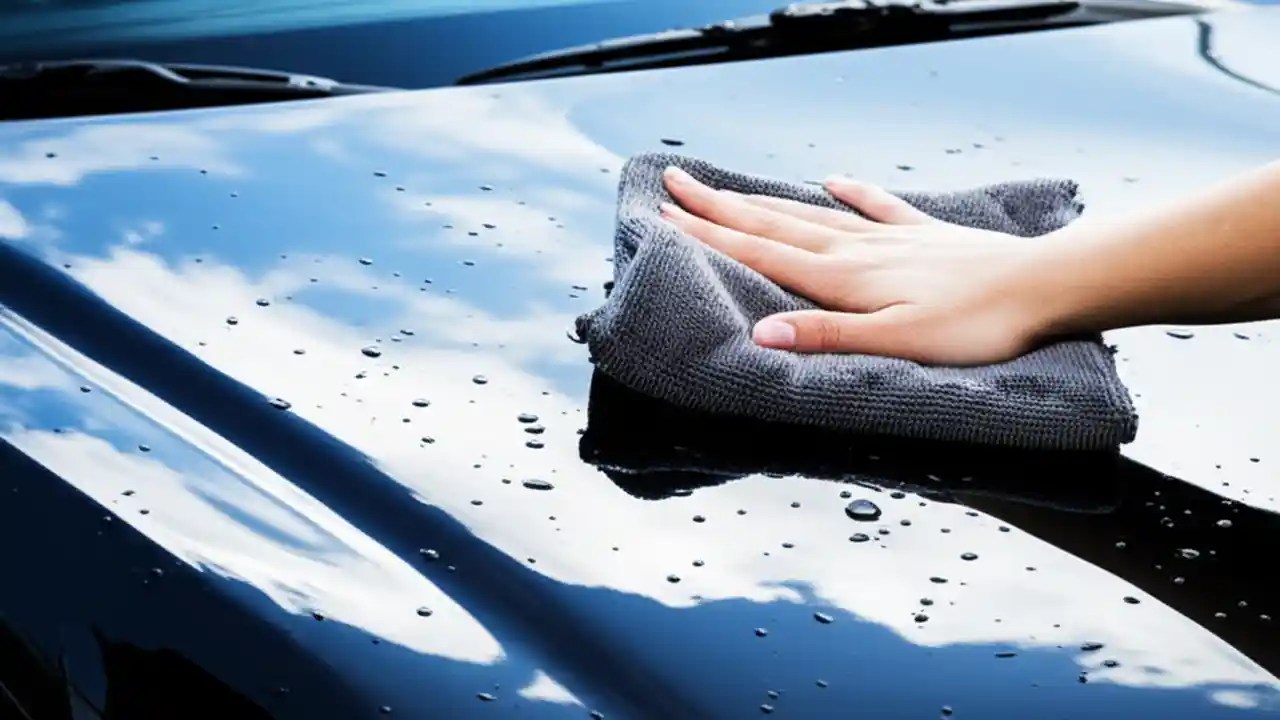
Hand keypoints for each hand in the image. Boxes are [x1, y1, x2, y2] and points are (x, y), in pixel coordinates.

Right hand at [660, 165, 1054, 365]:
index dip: (709, 235)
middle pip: (773, 223)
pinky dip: (849, 192)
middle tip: (673, 183)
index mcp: (843, 278)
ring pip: (810, 212)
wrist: (1042, 287)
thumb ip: (828, 337)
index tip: (664, 217)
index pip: (760, 252)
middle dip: (719, 206)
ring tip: (726, 184)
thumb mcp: (897, 343)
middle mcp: (857, 249)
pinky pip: (875, 206)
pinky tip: (831, 180)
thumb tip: (761, 333)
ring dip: (763, 199)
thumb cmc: (974, 325)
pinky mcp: (923, 235)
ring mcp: (889, 238)